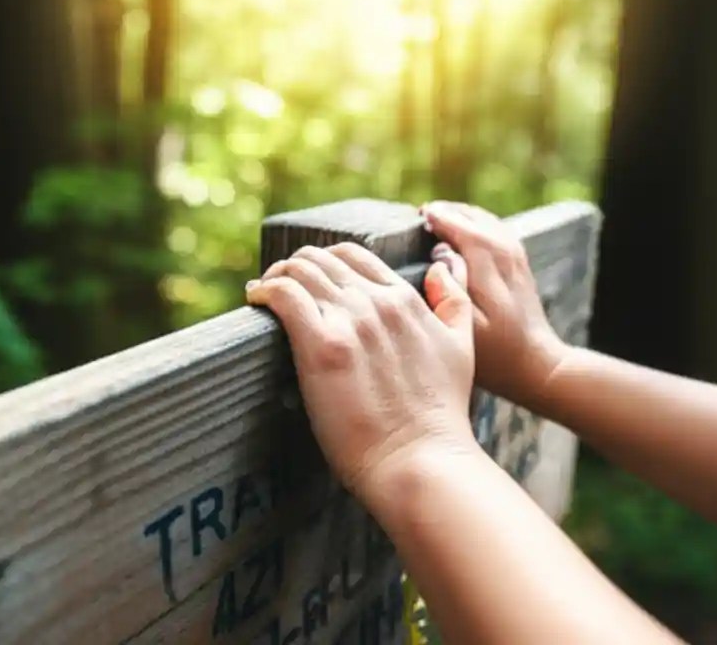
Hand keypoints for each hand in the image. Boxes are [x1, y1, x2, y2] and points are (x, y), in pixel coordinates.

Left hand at [246, 242, 477, 501]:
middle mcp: (377, 302)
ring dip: (276, 275)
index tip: (309, 279)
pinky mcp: (322, 346)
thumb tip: (439, 269)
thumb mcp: (461, 349)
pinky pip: (284, 294)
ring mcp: (350, 321)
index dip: (326, 261)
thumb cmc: (439, 416)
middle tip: (278, 285)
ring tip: (263, 291)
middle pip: (322, 259)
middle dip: (296, 266)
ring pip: (300, 270)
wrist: (421, 460)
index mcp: (405, 299)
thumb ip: (453, 304)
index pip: (354, 255)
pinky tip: (255, 298)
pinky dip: (264, 289)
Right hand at [421, 201, 570, 404]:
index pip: (461, 225)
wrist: (538, 364)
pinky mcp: (519, 263)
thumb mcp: (468, 327)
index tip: (417, 214)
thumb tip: (440, 253)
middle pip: (473, 217)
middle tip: (421, 214)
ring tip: (437, 217)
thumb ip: (452, 287)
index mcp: (489, 264)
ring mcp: (515, 256)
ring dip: (461, 214)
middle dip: (447, 211)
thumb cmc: (496, 354)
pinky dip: (476, 223)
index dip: (438, 216)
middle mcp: (505, 253)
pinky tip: (462, 230)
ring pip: (485, 220)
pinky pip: (495, 228)